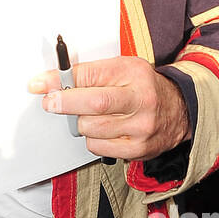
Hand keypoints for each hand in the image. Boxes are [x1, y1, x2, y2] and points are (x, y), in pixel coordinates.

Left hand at [28, 56, 190, 160]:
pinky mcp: (138, 149)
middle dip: (64, 103)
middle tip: (51, 103)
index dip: (59, 80)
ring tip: (90, 116)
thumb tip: (49, 82)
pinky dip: (93, 139)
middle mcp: (141, 100)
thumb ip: (88, 73)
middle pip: (92, 104)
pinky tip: (103, 130)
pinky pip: (99, 146)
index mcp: (133, 73)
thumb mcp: (121, 69)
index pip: (89, 75)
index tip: (38, 84)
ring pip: (91, 128)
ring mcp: (141, 127)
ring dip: (80, 123)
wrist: (180, 111)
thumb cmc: (142, 87)